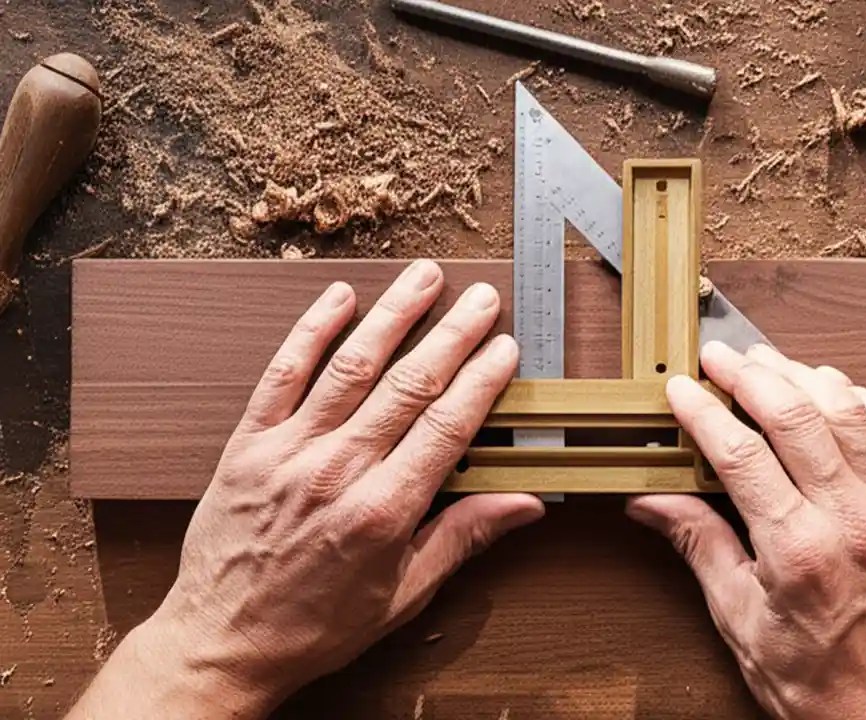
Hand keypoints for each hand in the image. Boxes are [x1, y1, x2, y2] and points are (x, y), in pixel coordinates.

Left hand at [71, 261, 542, 718]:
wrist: (222, 641)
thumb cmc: (316, 625)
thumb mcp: (404, 595)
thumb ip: (463, 538)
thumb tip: (525, 504)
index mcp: (382, 512)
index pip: (445, 428)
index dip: (481, 382)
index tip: (506, 349)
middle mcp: (337, 471)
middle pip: (407, 386)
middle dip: (452, 337)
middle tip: (483, 300)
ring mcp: (288, 451)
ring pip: (350, 367)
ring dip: (393, 316)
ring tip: (424, 278)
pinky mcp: (248, 444)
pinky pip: (282, 374)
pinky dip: (310, 331)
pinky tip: (339, 297)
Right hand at [627, 343, 865, 719]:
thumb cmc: (818, 684)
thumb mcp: (740, 623)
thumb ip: (699, 548)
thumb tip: (652, 503)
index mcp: (798, 550)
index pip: (740, 453)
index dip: (703, 412)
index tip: (680, 390)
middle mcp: (851, 520)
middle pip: (795, 415)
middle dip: (750, 373)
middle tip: (719, 356)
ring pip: (849, 411)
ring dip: (804, 374)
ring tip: (769, 360)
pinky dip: (863, 401)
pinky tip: (837, 391)